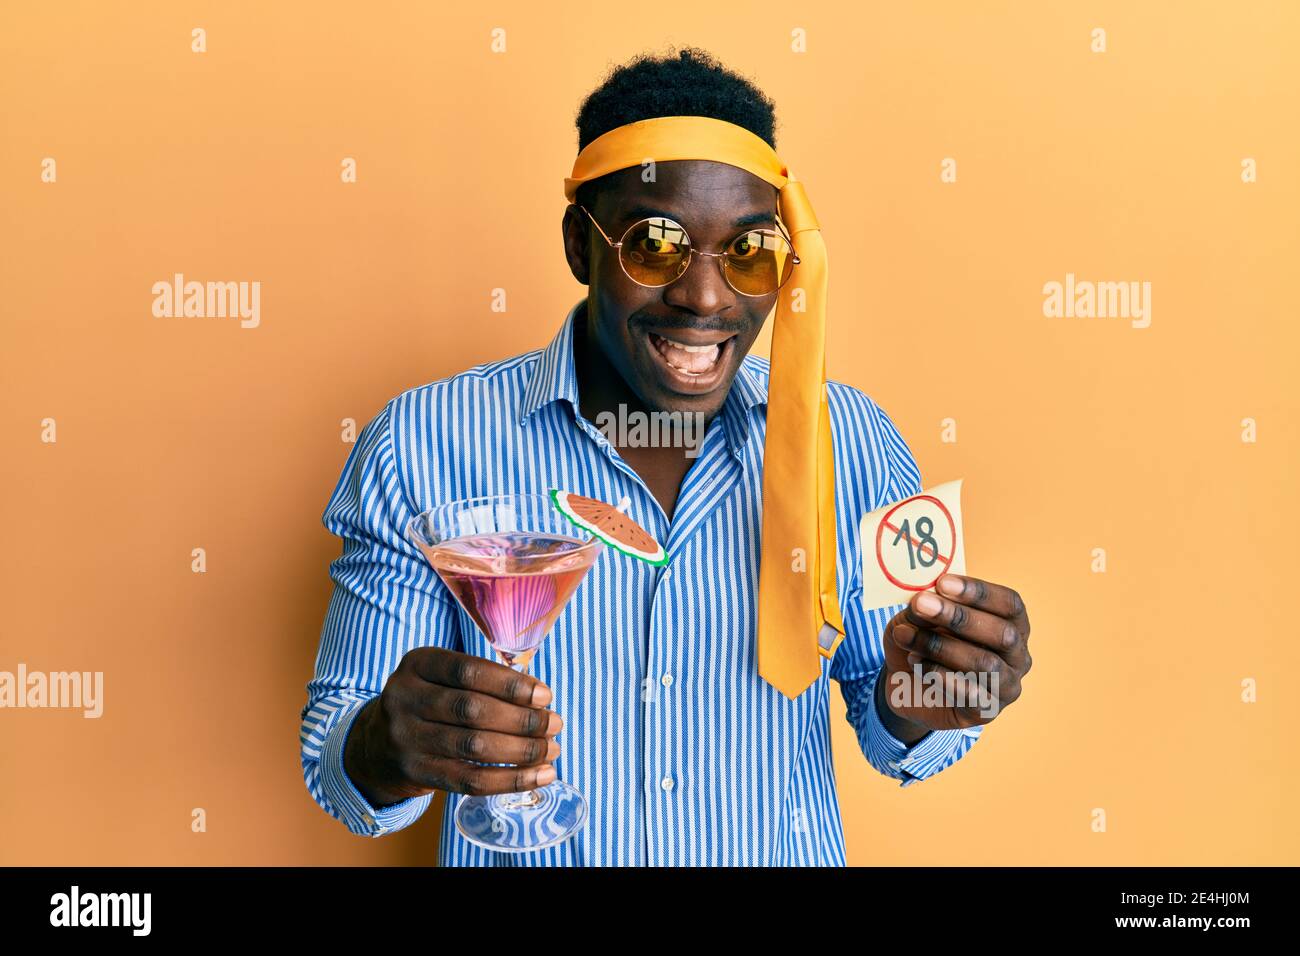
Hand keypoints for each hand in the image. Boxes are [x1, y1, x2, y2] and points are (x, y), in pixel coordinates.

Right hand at [344, 647, 561, 806]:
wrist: (376, 745)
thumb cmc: (428, 704)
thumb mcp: (441, 678)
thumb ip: (482, 681)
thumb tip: (540, 699)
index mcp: (418, 664)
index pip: (469, 671)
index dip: (511, 684)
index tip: (545, 696)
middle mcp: (406, 698)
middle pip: (473, 710)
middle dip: (522, 719)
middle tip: (554, 724)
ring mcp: (406, 737)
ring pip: (473, 747)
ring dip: (522, 751)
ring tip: (551, 750)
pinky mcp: (415, 772)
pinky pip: (470, 780)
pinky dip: (510, 780)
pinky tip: (538, 776)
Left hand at [880, 573, 1031, 731]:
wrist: (905, 684)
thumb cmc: (922, 640)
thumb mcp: (917, 617)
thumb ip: (926, 607)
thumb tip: (926, 599)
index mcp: (1012, 623)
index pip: (1009, 603)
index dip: (979, 592)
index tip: (942, 583)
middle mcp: (1018, 655)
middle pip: (1002, 633)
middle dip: (959, 617)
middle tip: (920, 604)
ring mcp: (1007, 686)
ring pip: (985, 664)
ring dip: (941, 647)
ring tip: (906, 637)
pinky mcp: (987, 711)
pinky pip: (972, 693)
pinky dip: (941, 675)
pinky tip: (917, 663)